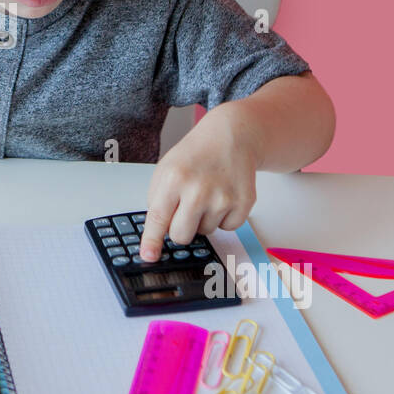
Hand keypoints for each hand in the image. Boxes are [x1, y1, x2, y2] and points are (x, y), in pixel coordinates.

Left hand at [139, 104, 258, 260]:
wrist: (232, 137)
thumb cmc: (196, 155)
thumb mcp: (166, 169)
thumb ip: (158, 200)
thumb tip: (159, 232)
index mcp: (174, 179)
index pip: (158, 218)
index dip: (152, 241)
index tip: (149, 256)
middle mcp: (199, 190)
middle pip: (181, 236)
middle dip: (180, 228)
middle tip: (185, 208)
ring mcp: (223, 198)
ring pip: (205, 232)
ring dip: (204, 219)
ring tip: (208, 192)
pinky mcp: (244, 203)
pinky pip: (227, 228)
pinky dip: (224, 217)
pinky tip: (223, 195)